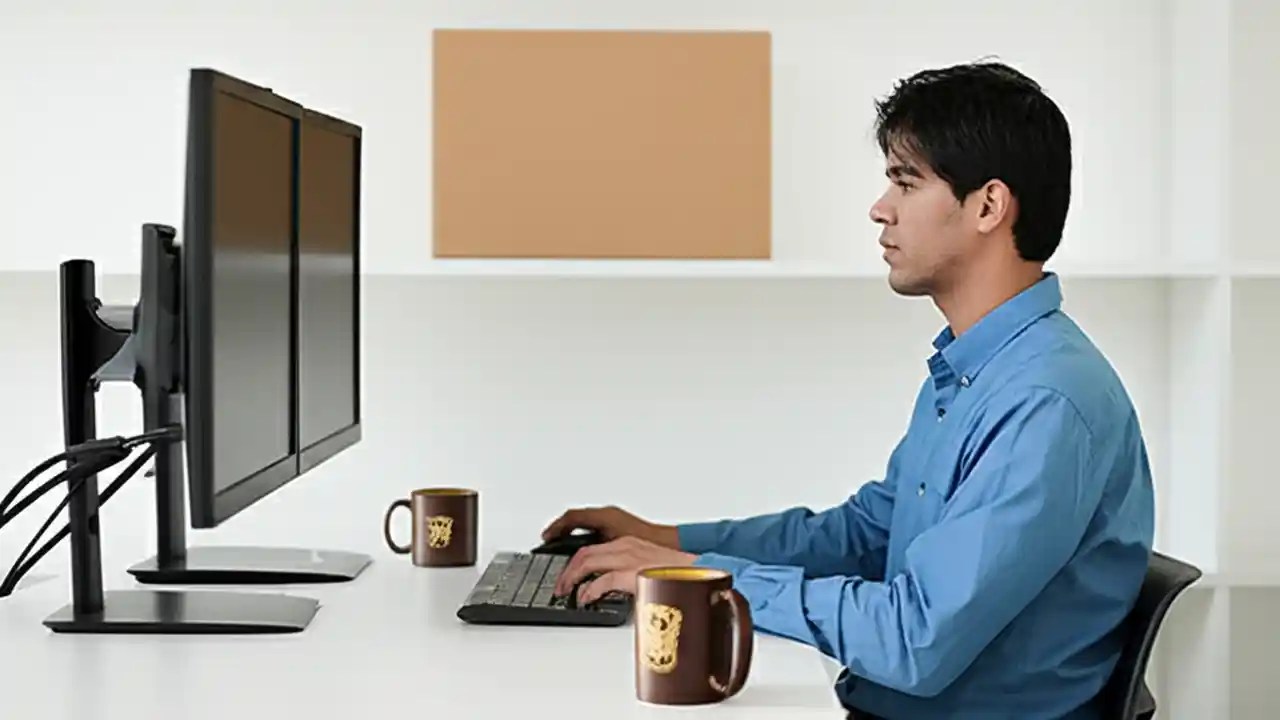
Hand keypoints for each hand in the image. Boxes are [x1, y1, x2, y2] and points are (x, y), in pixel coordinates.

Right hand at [541, 505, 678, 547]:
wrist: (671, 547)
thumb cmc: (650, 548)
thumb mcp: (618, 552)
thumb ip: (597, 558)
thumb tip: (583, 564)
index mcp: (606, 518)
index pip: (573, 518)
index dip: (557, 528)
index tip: (546, 537)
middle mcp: (610, 516)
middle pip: (577, 518)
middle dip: (561, 529)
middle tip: (549, 539)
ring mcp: (616, 520)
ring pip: (586, 523)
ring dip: (572, 531)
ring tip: (561, 543)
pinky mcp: (621, 528)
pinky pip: (595, 527)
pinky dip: (585, 535)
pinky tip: (583, 547)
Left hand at [553, 536, 696, 605]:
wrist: (701, 573)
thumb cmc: (679, 573)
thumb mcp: (648, 567)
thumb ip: (630, 573)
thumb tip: (614, 588)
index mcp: (629, 543)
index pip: (591, 548)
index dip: (574, 563)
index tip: (567, 576)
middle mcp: (626, 546)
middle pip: (583, 553)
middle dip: (567, 571)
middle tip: (560, 587)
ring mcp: (628, 558)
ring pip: (586, 561)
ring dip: (571, 579)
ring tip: (565, 593)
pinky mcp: (632, 573)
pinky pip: (601, 581)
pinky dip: (589, 590)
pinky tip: (585, 599)